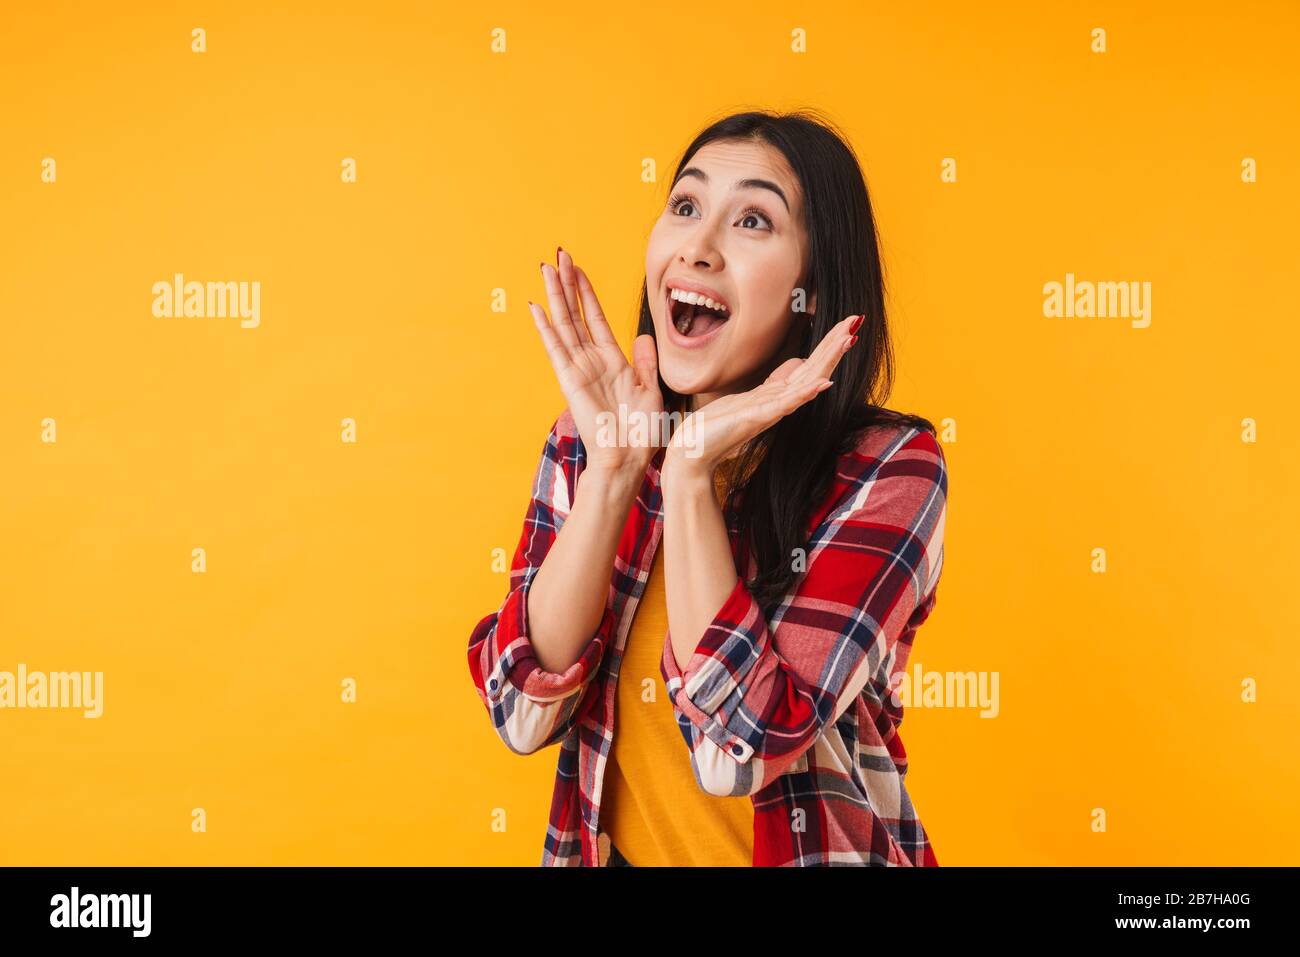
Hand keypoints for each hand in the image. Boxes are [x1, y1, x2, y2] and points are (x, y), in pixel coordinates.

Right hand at [529, 249, 664, 477]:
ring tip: (546, 268)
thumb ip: (644, 362)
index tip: (577, 268)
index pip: (595, 317)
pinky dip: (546, 328)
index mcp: (611, 360)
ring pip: (564, 323)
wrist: (628, 457)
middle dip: (566, 284)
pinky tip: (536, 307)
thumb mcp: (650, 390)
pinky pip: (555, 348)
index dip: (586, 292)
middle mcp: (591, 360)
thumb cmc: (640, 431)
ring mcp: (578, 368)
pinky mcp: (569, 379)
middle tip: (558, 256)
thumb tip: (644, 337)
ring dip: (555, 295)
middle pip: (575, 313)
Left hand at [664, 313, 863, 478]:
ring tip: (847, 339)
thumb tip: (793, 368)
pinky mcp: (758, 419)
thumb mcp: (746, 399)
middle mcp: (778, 402)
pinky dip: (806, 392)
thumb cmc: (715, 427)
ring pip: (806, 381)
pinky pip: (787, 404)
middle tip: (856, 321)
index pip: (808, 367)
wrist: (693, 453)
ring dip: (828, 360)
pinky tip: (823, 382)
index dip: (827, 347)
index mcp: (774, 396)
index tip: (846, 326)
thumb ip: (771, 387)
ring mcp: (770, 411)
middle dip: (834, 345)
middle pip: (814, 369)